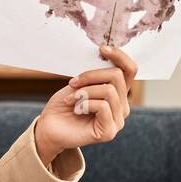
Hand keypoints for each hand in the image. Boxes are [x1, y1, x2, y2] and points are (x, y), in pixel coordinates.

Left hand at [33, 44, 137, 166]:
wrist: (50, 127)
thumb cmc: (65, 104)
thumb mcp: (81, 83)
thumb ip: (97, 74)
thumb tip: (105, 53)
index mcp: (118, 93)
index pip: (130, 70)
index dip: (120, 56)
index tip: (102, 49)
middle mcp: (122, 107)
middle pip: (117, 76)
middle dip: (91, 75)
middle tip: (73, 83)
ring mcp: (118, 121)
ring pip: (109, 91)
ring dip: (85, 91)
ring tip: (72, 99)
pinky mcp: (109, 132)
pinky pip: (103, 106)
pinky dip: (85, 103)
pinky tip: (76, 109)